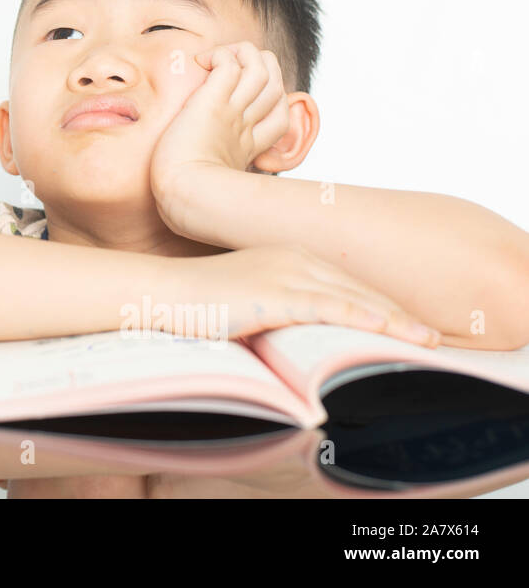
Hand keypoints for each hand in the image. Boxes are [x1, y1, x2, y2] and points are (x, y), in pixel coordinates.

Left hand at [149, 40, 290, 199]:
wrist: (182, 196)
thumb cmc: (187, 195)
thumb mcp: (209, 181)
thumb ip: (211, 171)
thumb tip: (195, 173)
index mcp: (247, 147)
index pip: (280, 116)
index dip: (272, 101)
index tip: (245, 100)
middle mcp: (245, 127)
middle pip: (277, 86)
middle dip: (264, 68)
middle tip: (233, 67)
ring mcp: (232, 113)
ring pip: (261, 68)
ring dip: (244, 53)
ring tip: (218, 57)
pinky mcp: (212, 103)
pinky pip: (230, 65)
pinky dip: (221, 55)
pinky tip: (203, 61)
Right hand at [171, 244, 441, 347]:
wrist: (164, 291)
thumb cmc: (198, 298)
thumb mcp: (247, 294)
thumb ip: (277, 302)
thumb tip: (297, 326)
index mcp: (289, 255)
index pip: (347, 283)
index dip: (381, 304)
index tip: (408, 324)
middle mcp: (294, 258)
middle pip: (359, 289)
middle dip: (399, 313)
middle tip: (432, 336)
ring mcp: (286, 274)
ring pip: (354, 298)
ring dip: (394, 321)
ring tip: (425, 341)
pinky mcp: (276, 294)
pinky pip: (329, 308)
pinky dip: (361, 318)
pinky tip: (384, 329)